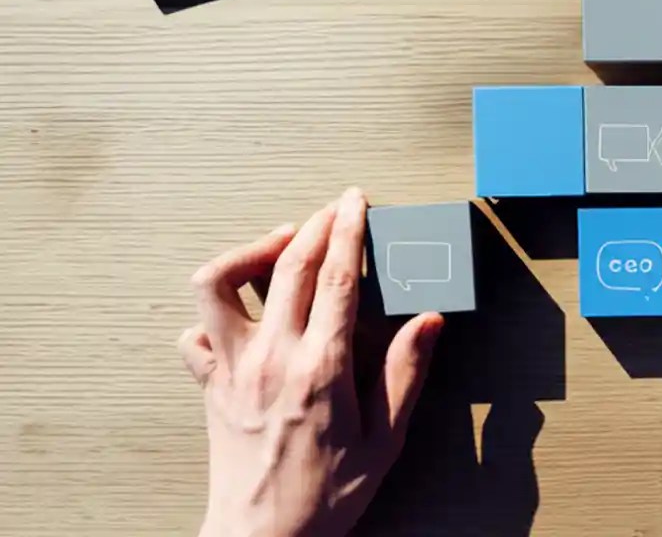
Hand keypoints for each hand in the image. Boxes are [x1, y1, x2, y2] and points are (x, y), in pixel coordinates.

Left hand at [178, 188, 443, 536]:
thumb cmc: (327, 496)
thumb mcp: (386, 441)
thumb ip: (406, 375)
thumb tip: (428, 322)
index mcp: (321, 368)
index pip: (336, 276)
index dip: (348, 229)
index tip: (356, 202)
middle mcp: (271, 357)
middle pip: (287, 263)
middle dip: (314, 223)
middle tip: (334, 209)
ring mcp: (232, 367)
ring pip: (219, 282)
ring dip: (251, 251)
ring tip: (281, 245)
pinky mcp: (209, 384)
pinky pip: (195, 331)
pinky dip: (213, 311)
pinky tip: (244, 310)